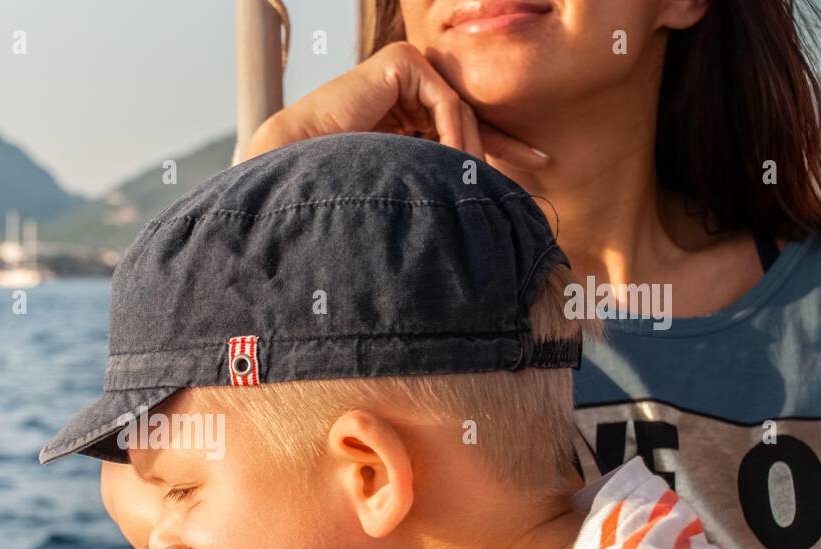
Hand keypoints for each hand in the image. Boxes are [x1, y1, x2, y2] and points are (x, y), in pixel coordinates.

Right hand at [244, 41, 547, 170]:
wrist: (294, 165)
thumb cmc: (337, 182)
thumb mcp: (400, 176)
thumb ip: (431, 173)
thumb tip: (474, 201)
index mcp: (403, 106)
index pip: (458, 124)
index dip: (497, 147)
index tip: (536, 167)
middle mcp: (407, 80)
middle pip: (467, 113)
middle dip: (503, 143)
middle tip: (541, 164)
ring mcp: (405, 66)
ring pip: (459, 111)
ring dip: (473, 150)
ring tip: (483, 183)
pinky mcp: (402, 61)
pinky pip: (446, 102)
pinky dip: (454, 135)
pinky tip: (456, 165)